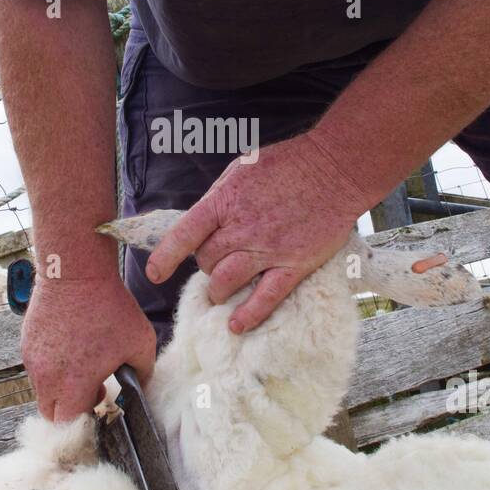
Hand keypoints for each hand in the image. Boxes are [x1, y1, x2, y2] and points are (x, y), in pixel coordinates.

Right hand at [21, 274, 155, 421]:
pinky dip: (52, 370)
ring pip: (43, 393)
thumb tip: (139, 389)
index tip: (100, 415)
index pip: (69, 426)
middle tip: (93, 393)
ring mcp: (32, 361)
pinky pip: (37, 371)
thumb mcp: (141, 342)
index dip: (85, 426)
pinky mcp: (26, 345)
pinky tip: (71, 350)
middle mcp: (46, 377)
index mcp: (74, 383)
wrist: (74, 271)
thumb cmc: (109, 306)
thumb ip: (143, 374)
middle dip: (72, 412)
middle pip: (52, 415)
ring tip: (83, 367)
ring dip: (61, 390)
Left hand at [145, 133, 362, 332]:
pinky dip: (248, 315)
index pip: (185, 234)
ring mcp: (268, 249)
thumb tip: (202, 222)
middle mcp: (242, 228)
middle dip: (205, 266)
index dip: (165, 257)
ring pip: (227, 282)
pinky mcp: (293, 265)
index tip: (154, 274)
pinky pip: (265, 298)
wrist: (335, 170)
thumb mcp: (241, 169)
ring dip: (219, 290)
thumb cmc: (287, 164)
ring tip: (222, 291)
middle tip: (215, 263)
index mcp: (225, 202)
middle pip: (206, 261)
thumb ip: (219, 198)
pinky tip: (237, 325)